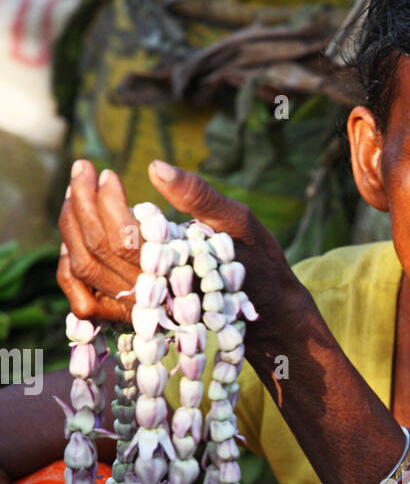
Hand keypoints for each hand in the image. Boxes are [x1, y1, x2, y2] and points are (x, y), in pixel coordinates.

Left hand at [57, 158, 298, 330]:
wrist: (265, 313)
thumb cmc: (257, 262)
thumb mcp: (239, 222)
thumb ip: (199, 195)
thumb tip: (155, 167)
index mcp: (177, 272)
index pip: (123, 236)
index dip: (106, 200)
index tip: (106, 172)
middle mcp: (153, 297)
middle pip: (95, 250)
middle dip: (81, 204)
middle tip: (81, 170)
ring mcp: (140, 310)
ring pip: (85, 270)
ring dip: (71, 228)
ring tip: (74, 193)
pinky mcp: (134, 316)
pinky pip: (87, 298)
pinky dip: (71, 268)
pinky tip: (75, 236)